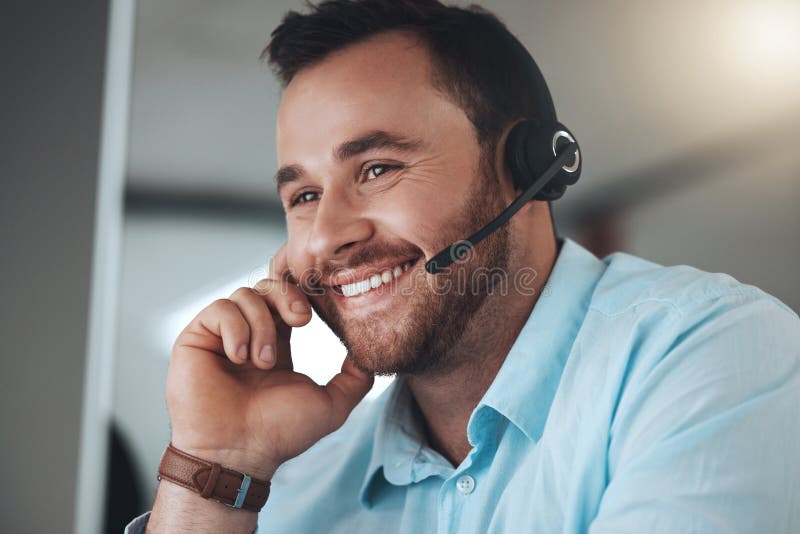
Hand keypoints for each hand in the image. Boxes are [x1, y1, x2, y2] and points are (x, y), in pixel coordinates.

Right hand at [164, 244, 373, 479]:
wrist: (238, 452)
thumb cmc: (279, 433)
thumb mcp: (331, 404)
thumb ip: (354, 379)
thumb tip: (368, 355)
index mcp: (275, 344)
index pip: (288, 300)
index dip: (304, 296)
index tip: (317, 312)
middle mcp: (248, 335)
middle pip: (268, 287)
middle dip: (288, 296)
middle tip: (302, 321)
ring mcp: (221, 336)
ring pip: (245, 295)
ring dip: (261, 324)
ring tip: (262, 361)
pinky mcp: (197, 338)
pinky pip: (219, 309)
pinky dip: (235, 327)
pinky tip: (240, 357)